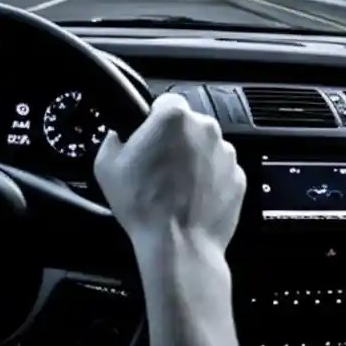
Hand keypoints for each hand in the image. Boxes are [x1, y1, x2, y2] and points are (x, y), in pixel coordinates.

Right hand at [94, 93, 245, 258]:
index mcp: (174, 117)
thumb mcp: (107, 166)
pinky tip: (190, 197)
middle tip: (157, 165)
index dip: (153, 118)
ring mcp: (226, 153)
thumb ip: (113, 139)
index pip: (165, 100)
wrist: (179, 245)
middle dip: (174, 140)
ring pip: (205, 147)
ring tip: (173, 186)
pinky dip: (208, 179)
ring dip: (192, 159)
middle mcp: (206, 128)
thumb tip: (119, 136)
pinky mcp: (239, 177)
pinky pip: (219, 170)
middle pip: (188, 124)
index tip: (148, 135)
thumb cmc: (143, 205)